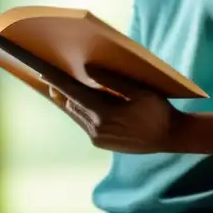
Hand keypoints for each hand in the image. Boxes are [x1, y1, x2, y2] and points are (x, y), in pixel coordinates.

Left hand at [45, 66, 179, 153]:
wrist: (170, 137)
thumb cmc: (158, 110)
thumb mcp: (139, 91)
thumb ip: (112, 80)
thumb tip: (88, 69)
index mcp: (105, 114)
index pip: (74, 93)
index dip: (57, 81)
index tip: (43, 71)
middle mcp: (96, 129)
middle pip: (70, 104)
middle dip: (59, 89)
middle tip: (48, 74)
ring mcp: (98, 138)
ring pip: (75, 115)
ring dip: (68, 100)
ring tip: (58, 86)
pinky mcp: (101, 143)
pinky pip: (83, 123)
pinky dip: (78, 110)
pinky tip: (78, 101)